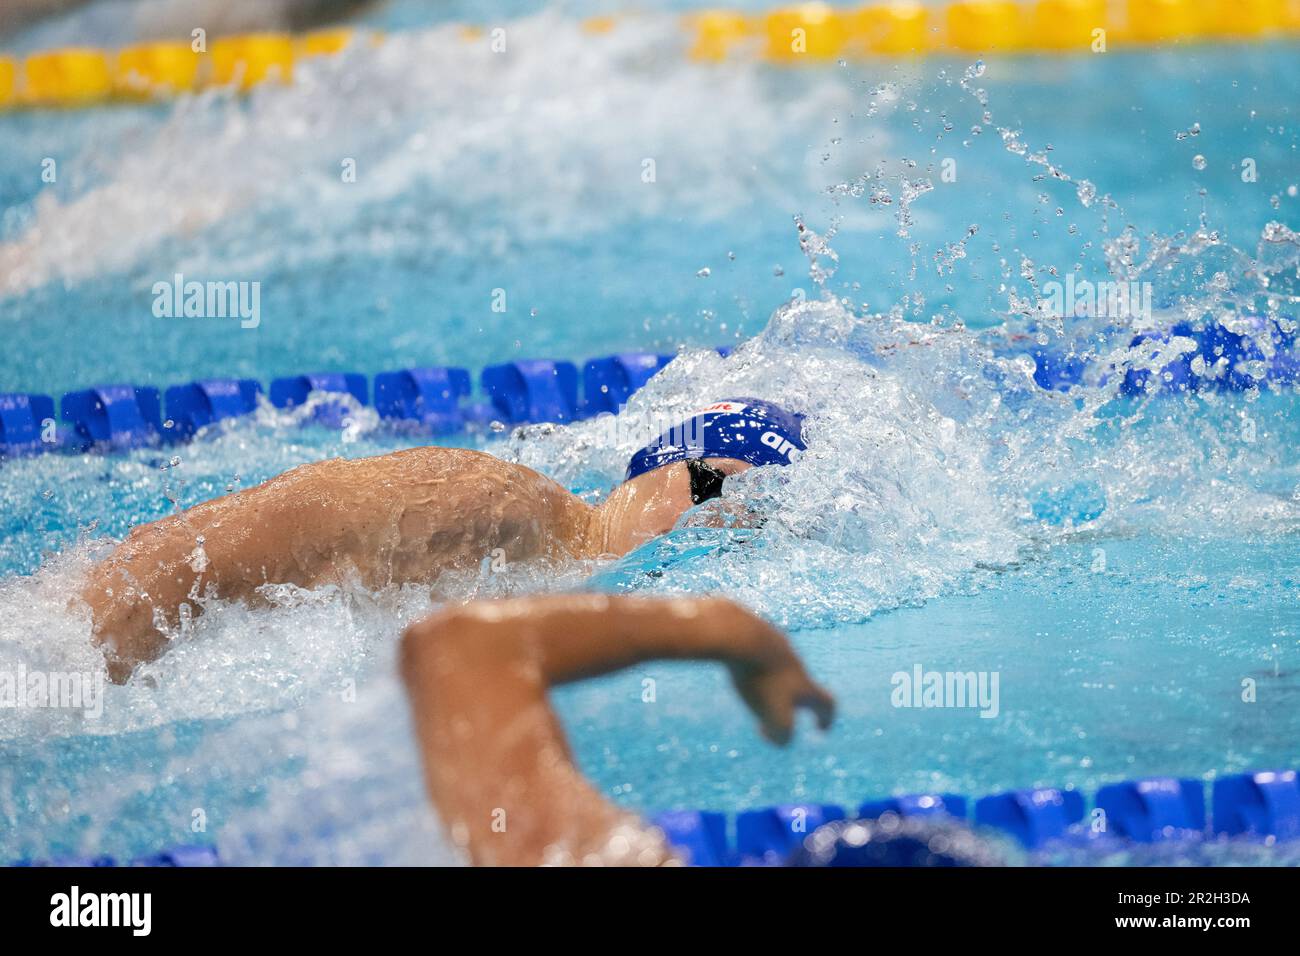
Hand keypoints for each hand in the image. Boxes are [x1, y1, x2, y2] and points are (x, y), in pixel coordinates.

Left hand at [724, 619, 834, 745]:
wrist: (739, 635)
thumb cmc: (760, 678)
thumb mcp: (775, 716)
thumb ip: (782, 734)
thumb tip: (776, 735)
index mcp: (804, 684)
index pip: (827, 703)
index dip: (826, 718)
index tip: (821, 728)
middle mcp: (794, 663)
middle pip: (802, 683)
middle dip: (792, 701)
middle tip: (778, 712)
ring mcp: (776, 646)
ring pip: (779, 667)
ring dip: (772, 681)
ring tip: (754, 689)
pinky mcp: (755, 635)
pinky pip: (759, 653)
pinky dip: (754, 665)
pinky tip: (739, 667)